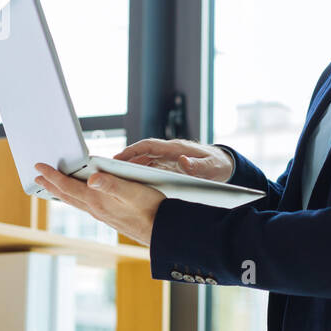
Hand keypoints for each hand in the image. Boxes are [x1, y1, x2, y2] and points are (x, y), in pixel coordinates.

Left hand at [33, 162, 164, 245]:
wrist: (162, 231)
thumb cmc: (152, 210)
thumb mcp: (133, 192)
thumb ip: (111, 185)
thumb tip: (90, 179)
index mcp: (98, 200)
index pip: (68, 186)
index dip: (52, 176)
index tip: (38, 167)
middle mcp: (96, 209)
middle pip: (67, 195)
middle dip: (51, 185)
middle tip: (37, 177)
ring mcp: (102, 214)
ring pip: (75, 202)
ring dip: (61, 193)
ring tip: (52, 187)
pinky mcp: (109, 217)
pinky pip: (85, 206)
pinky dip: (75, 199)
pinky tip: (79, 198)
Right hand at [114, 138, 234, 182]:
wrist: (226, 165)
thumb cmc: (218, 165)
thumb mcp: (211, 167)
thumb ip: (198, 166)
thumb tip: (182, 162)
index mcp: (175, 149)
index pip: (148, 146)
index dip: (131, 151)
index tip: (116, 159)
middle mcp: (168, 151)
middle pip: (140, 153)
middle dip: (123, 160)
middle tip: (104, 170)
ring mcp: (166, 158)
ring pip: (142, 161)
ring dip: (127, 168)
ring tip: (111, 179)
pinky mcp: (167, 166)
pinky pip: (148, 168)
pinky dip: (137, 174)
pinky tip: (128, 184)